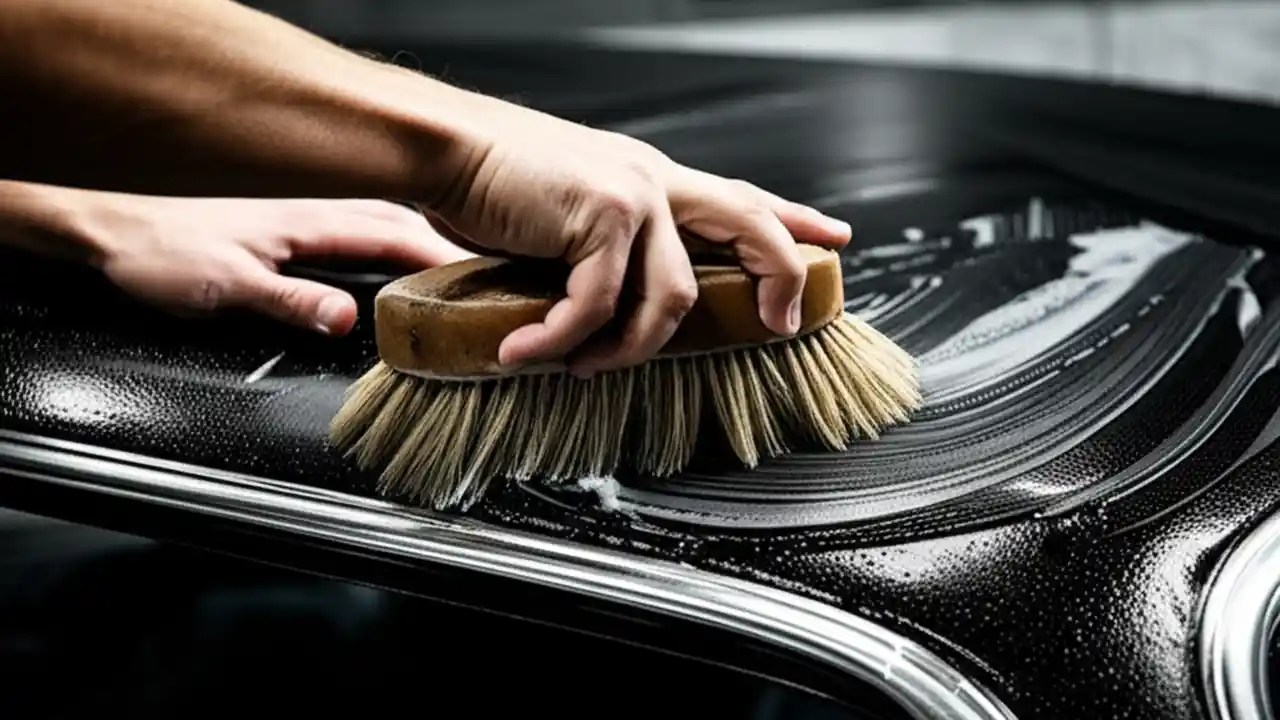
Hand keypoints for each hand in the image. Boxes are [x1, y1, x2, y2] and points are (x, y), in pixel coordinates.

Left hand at [89, 194, 472, 335]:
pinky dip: (390, 236)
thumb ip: (291, 301)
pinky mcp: (289, 217)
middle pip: (400, 222)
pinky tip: (392, 252)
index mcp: (311, 221)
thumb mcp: (227, 286)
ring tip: (454, 265)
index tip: (484, 277)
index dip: (442, 259)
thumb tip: (347, 318)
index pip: (394, 238)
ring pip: (381, 217)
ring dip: (420, 238)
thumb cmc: (161, 249)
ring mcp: (303, 209)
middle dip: (446, 245)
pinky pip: (358, 221)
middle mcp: (314, 208)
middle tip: (485, 275)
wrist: (112, 222)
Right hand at [426, 95, 852, 377]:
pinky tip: (525, 353)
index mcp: (650, 177)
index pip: (738, 198)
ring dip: (624, 349)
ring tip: (577, 366)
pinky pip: (597, 305)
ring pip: (672, 297)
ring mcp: (633, 193)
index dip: (791, 220)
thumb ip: (602, 252)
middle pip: (747, 224)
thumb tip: (608, 314)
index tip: (833, 240)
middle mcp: (653, 179)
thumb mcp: (568, 215)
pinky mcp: (601, 214)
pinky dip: (559, 340)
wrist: (445, 150)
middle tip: (780, 325)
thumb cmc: (496, 187)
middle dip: (778, 275)